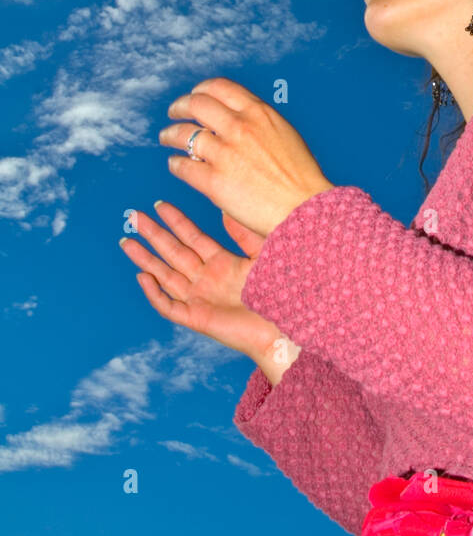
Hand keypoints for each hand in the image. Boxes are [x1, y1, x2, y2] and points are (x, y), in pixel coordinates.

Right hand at [119, 200, 298, 366]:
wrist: (283, 330)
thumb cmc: (279, 294)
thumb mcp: (262, 256)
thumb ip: (243, 234)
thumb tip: (225, 210)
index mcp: (222, 263)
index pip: (192, 237)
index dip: (176, 221)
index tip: (159, 205)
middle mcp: (206, 279)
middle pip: (173, 252)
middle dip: (153, 235)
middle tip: (134, 216)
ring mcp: (199, 299)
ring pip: (165, 275)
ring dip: (145, 260)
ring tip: (127, 242)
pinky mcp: (196, 319)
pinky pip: (169, 306)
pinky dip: (155, 293)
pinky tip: (143, 277)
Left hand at [158, 78, 333, 236]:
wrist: (304, 208)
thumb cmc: (300, 177)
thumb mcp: (284, 133)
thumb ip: (258, 122)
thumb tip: (236, 117)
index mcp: (259, 112)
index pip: (219, 88)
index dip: (200, 90)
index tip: (193, 96)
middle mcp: (240, 127)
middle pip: (195, 104)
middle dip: (179, 107)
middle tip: (173, 113)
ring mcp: (225, 154)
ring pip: (183, 134)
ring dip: (170, 135)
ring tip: (167, 139)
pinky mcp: (214, 182)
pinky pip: (183, 166)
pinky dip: (175, 164)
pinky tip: (176, 165)